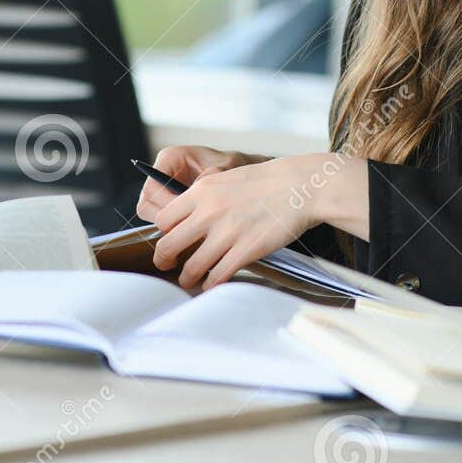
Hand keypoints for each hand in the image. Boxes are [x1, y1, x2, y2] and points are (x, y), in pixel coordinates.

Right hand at [135, 144, 269, 224]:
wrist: (245, 175)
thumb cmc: (236, 166)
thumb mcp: (229, 166)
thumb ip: (216, 174)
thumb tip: (200, 185)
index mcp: (171, 158)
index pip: (152, 187)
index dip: (166, 206)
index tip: (188, 217)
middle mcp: (163, 174)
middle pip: (147, 205)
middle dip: (166, 222)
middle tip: (191, 232)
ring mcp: (165, 191)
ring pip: (154, 218)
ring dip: (172, 230)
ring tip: (196, 235)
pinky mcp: (173, 207)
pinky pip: (166, 224)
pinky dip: (179, 233)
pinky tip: (198, 236)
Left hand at [147, 152, 368, 290]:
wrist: (299, 186)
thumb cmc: (264, 182)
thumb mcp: (224, 178)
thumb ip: (203, 197)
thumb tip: (186, 216)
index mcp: (201, 192)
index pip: (162, 219)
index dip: (162, 233)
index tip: (169, 239)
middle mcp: (208, 212)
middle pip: (168, 245)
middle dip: (164, 260)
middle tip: (166, 265)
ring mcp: (227, 233)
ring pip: (191, 267)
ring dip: (187, 278)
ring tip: (188, 280)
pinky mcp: (246, 250)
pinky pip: (218, 276)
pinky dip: (211, 284)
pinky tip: (211, 284)